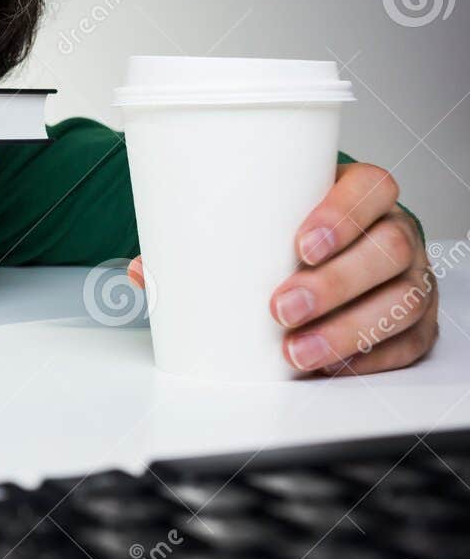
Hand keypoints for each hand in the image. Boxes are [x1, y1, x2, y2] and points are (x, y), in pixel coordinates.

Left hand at [128, 163, 437, 376]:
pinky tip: (332, 368)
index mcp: (360, 194)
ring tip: (296, 352)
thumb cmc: (286, 233)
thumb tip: (141, 270)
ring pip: (400, 302)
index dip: (343, 215)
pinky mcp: (415, 323)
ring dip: (347, 331)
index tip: (300, 244)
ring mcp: (410, 278)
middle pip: (387, 251)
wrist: (322, 251)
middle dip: (334, 283)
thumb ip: (203, 240)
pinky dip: (370, 359)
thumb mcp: (254, 223)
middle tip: (281, 308)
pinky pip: (407, 343)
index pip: (371, 190)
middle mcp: (395, 231)